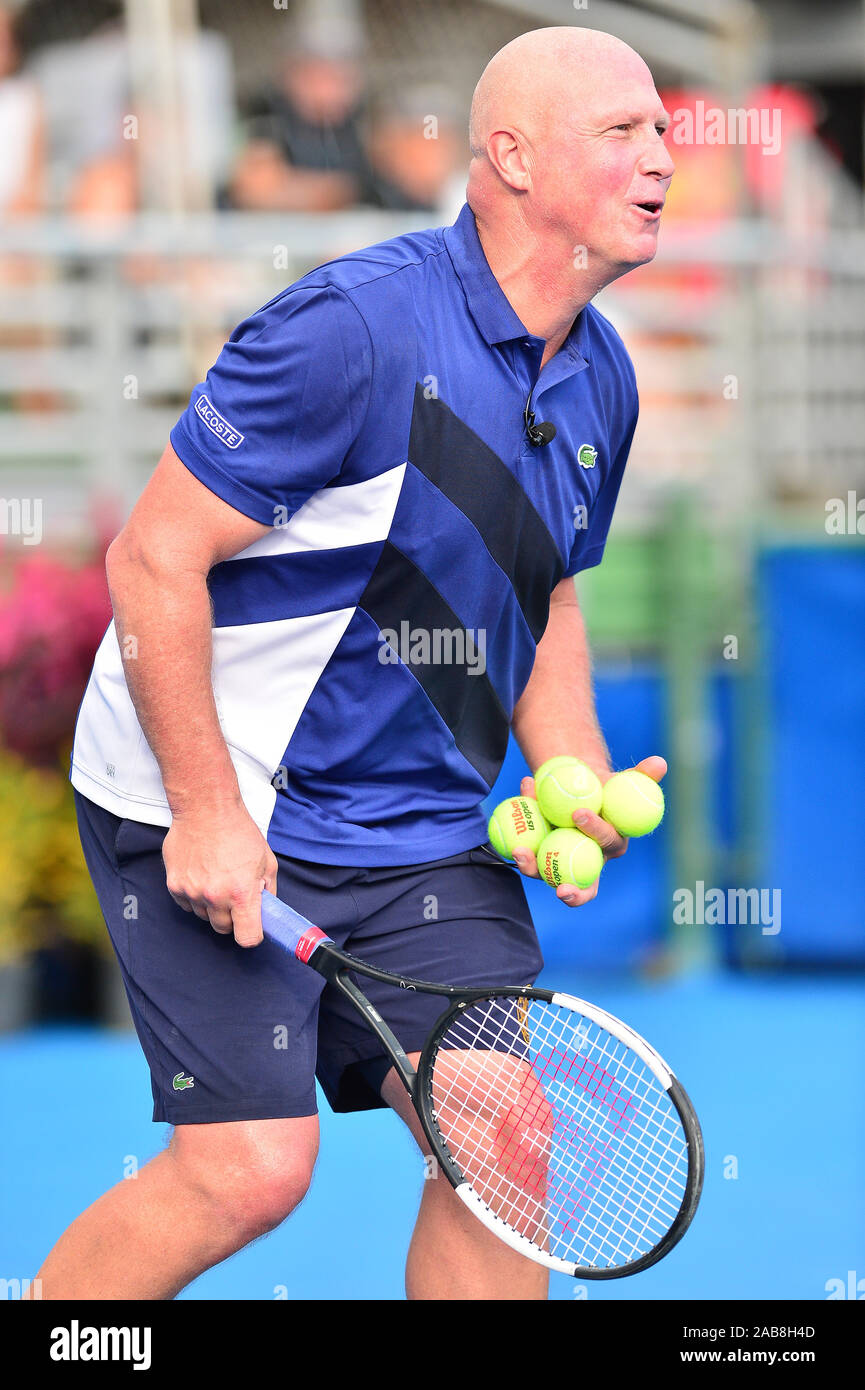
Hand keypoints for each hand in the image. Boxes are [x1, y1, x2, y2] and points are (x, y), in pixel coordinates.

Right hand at [162, 799, 278, 946]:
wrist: (206, 808)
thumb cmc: (239, 832)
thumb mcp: (266, 860)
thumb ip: (268, 890)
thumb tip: (266, 910)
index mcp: (242, 893)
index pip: (247, 938)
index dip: (251, 934)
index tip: (252, 926)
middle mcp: (215, 897)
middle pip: (223, 929)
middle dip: (231, 917)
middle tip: (234, 895)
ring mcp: (192, 893)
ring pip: (204, 916)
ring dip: (211, 906)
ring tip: (217, 878)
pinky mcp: (174, 885)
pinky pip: (186, 904)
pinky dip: (194, 896)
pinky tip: (201, 874)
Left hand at [512, 755, 666, 908]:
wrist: (574, 792)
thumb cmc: (603, 789)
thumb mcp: (621, 780)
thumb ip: (641, 775)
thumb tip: (660, 762)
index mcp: (612, 845)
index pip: (608, 844)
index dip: (597, 831)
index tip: (579, 812)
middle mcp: (589, 862)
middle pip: (584, 886)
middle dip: (574, 893)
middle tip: (559, 888)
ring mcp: (563, 864)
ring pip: (547, 874)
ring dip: (532, 867)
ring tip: (518, 851)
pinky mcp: (541, 861)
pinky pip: (529, 856)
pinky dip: (518, 843)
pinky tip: (508, 832)